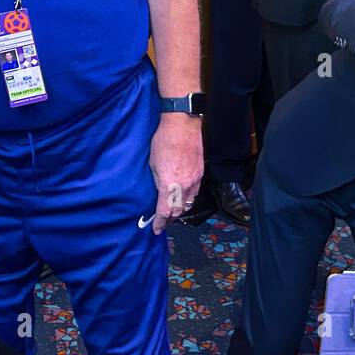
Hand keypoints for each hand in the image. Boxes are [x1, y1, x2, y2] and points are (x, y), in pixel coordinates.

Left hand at [148, 113, 202, 233]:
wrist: (182, 125)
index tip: (156, 229)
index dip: (160, 223)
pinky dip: (189, 199)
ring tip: (173, 213)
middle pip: (178, 211)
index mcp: (169, 185)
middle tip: (164, 222)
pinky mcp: (201, 173)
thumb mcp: (153, 164)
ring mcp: (195, 180)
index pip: (165, 211)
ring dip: (180, 210)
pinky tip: (184, 197)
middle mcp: (184, 185)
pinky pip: (195, 192)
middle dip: (170, 219)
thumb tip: (159, 192)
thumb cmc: (164, 141)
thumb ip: (157, 181)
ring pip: (189, 203)